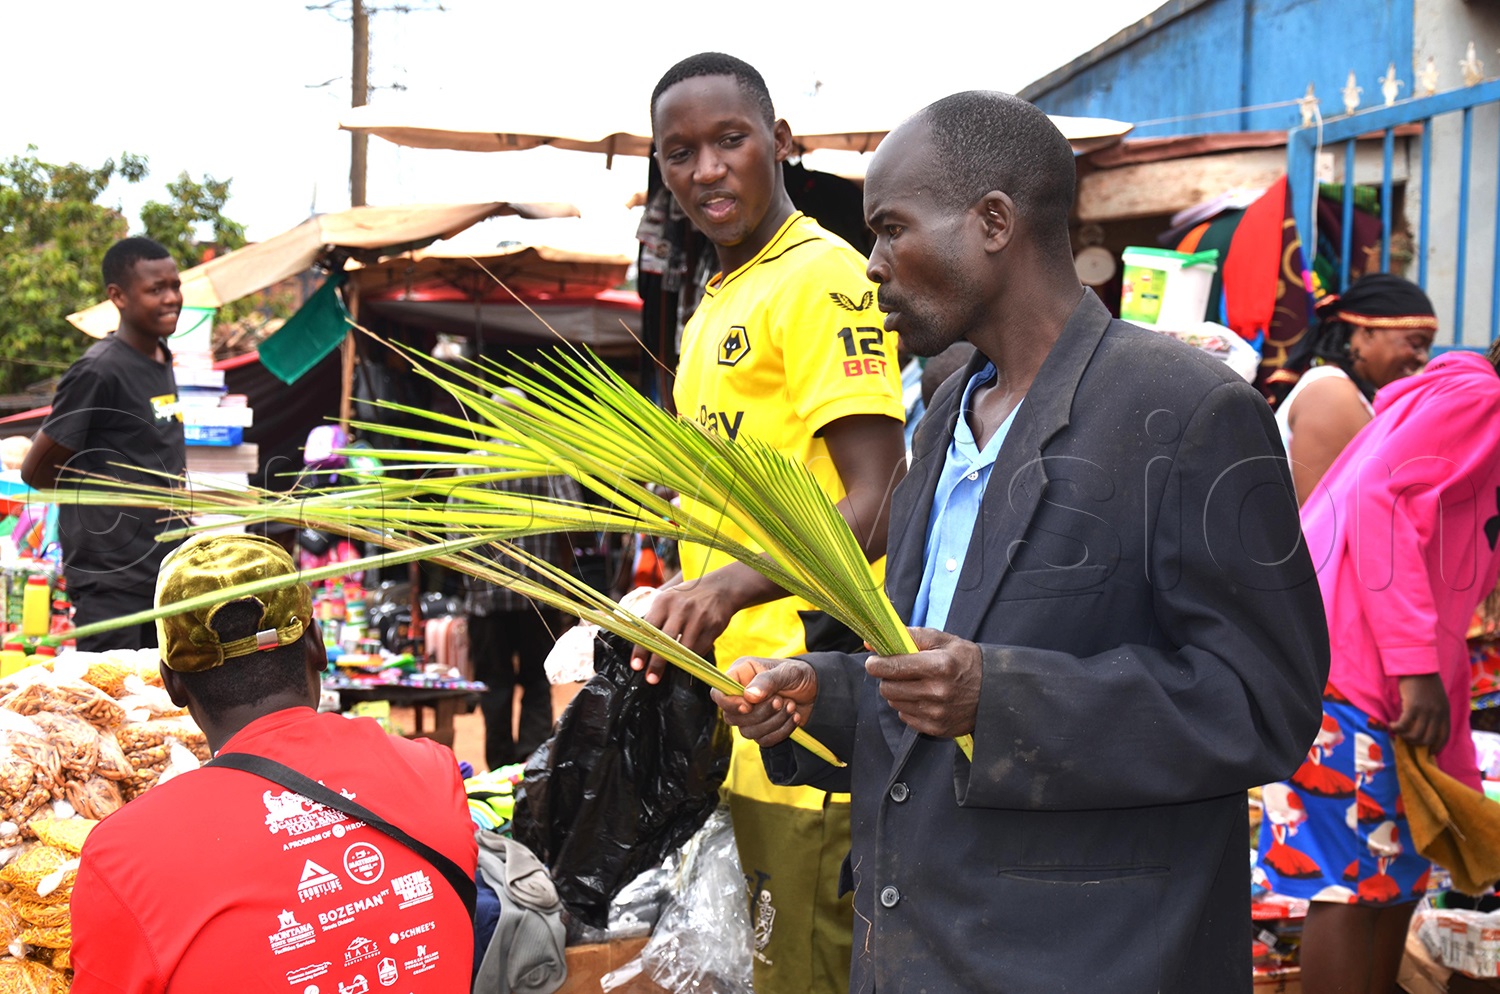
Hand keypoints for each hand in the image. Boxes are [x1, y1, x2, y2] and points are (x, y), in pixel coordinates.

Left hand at [630, 573, 737, 683]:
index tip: (637, 666)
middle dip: (657, 663)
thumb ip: (655, 619)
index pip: (648, 628)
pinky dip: (692, 658)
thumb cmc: (687, 598)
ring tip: (670, 670)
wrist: (719, 589)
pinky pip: (700, 649)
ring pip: (684, 649)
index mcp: (664, 601)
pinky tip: (687, 660)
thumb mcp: (668, 600)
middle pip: (666, 641)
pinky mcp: (713, 626)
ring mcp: (698, 617)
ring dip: (676, 663)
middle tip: (651, 679)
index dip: (641, 649)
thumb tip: (641, 645)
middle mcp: (681, 608)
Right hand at [710, 657, 817, 745]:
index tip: (749, 706)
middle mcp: (741, 695)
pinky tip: (794, 717)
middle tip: (780, 700)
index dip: (729, 703)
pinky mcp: (762, 729)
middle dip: (759, 713)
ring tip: (791, 706)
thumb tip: (749, 696)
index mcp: (740, 674)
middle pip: (731, 717)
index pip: (719, 693)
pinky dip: (781, 731)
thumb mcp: (786, 672)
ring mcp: (750, 714)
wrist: (817, 690)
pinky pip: (763, 740)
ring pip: (747, 731)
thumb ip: (767, 681)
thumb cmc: (799, 674)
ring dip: (773, 722)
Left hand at [864, 627, 982, 738]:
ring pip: (894, 703)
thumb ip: (908, 636)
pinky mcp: (936, 728)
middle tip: (898, 671)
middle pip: (887, 688)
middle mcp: (936, 692)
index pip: (892, 667)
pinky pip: (905, 717)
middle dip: (887, 678)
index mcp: (937, 666)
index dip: (876, 664)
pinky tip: (924, 698)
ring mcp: (936, 713)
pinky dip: (908, 706)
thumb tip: (872, 641)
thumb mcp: (942, 640)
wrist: (995, 691)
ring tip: (915, 684)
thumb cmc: (965, 661)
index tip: (874, 661)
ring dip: (898, 692)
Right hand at [1391, 673, 1449, 751]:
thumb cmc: (1425, 681)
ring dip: (1404, 737)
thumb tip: (1425, 727)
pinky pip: (1404, 725)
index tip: (1425, 750)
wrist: (1417, 666)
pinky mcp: (1413, 707)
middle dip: (1416, 743)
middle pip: (1428, 739)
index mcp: (1445, 713)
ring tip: (1397, 731)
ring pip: (1415, 735)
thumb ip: (1435, 713)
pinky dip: (1396, 728)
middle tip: (1406, 739)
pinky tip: (1391, 725)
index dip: (1435, 747)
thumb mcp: (1437, 699)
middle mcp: (1438, 714)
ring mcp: (1426, 711)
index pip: (1444, 737)